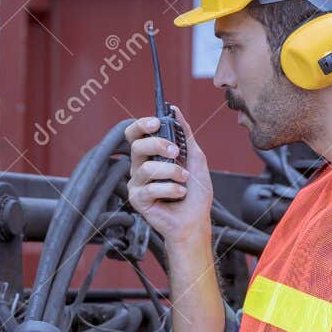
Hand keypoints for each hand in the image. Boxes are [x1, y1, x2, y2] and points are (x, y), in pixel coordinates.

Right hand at [123, 106, 212, 249]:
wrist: (196, 221)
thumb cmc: (195, 194)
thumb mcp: (195, 159)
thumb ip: (185, 135)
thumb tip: (176, 111)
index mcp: (151, 155)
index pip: (135, 134)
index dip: (142, 125)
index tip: (157, 122)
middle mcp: (140, 167)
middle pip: (137, 145)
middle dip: (158, 144)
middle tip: (176, 152)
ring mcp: (137, 184)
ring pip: (146, 167)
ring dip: (172, 172)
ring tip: (185, 180)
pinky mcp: (137, 199)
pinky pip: (150, 188)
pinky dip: (170, 189)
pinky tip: (179, 194)